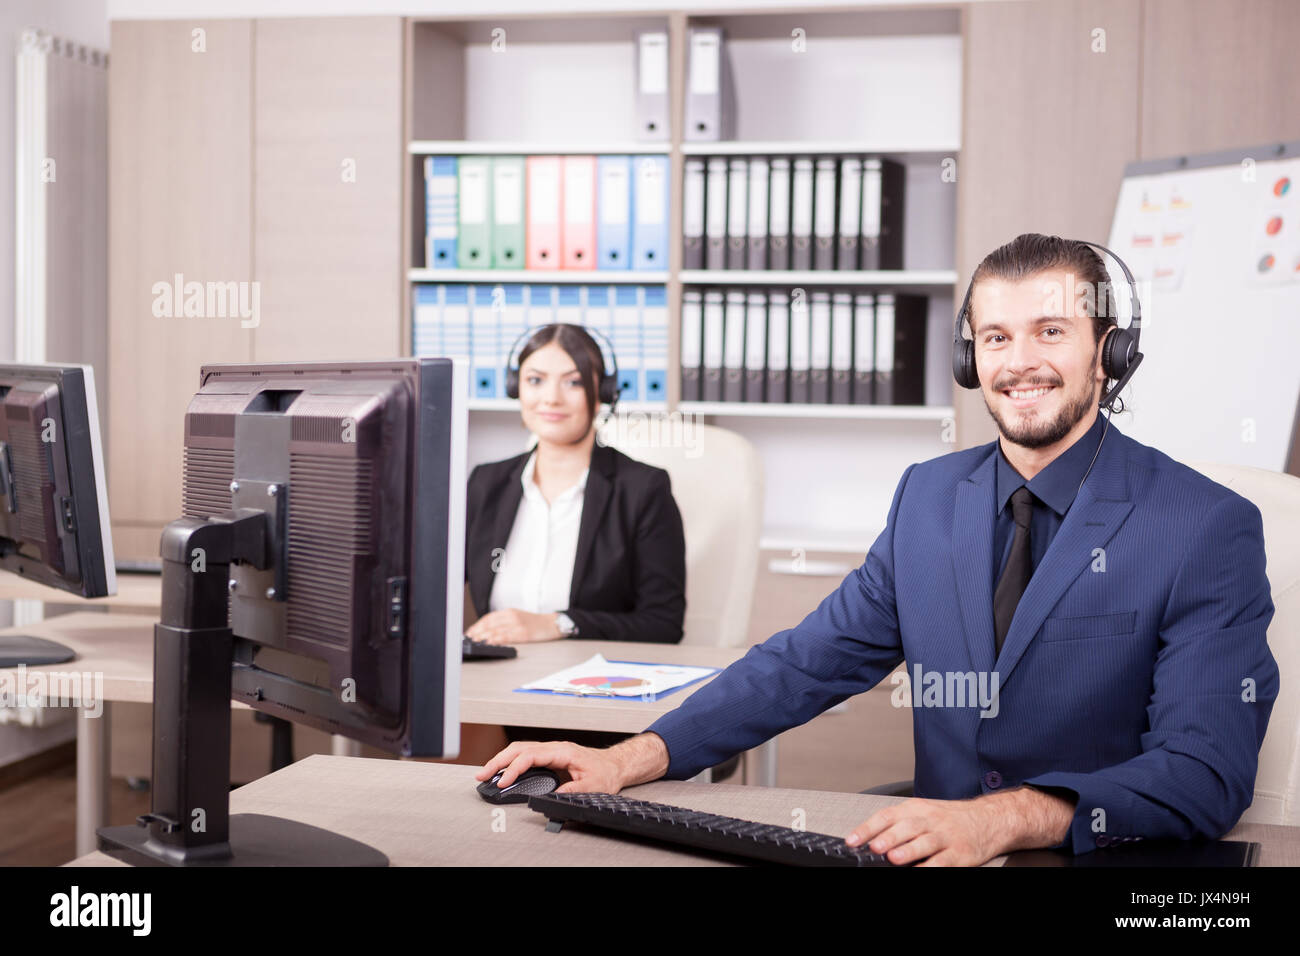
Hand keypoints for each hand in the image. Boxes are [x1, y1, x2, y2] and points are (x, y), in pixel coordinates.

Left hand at [465, 608, 560, 644]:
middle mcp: (511, 616)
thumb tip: (488, 632)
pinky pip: (506, 636)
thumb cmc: (535, 623)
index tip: (469, 632)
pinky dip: (496, 639)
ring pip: (496, 630)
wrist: (552, 624)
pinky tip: (489, 642)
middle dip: (477, 631)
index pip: (489, 618)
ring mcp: (517, 624)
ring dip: (483, 636)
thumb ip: (504, 622)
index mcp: (509, 612)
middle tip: (468, 638)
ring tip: (474, 641)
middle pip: (490, 624)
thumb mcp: (518, 618)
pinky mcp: (523, 633)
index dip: (477, 625)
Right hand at [475, 741, 625, 793]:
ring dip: (501, 760)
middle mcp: (554, 748)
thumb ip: (572, 790)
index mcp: (562, 751)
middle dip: (498, 761)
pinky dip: (510, 762)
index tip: (502, 782)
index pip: (530, 756)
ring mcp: (551, 751)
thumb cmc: (606, 772)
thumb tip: (552, 796)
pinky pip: (525, 755)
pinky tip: (503, 771)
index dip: (514, 769)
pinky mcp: (549, 756)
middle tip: (482, 775)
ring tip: (486, 773)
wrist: (615, 765)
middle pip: (519, 749)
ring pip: (520, 750)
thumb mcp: (593, 785)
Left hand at [846, 797, 1001, 865]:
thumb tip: (869, 842)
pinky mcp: (960, 853)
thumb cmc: (947, 818)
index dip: (868, 828)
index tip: (852, 841)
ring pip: (925, 842)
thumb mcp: (921, 813)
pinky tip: (922, 871)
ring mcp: (946, 836)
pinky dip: (932, 867)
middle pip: (907, 827)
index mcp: (915, 808)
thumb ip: (897, 825)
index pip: (887, 815)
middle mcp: (930, 820)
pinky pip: (944, 861)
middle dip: (889, 837)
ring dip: (909, 851)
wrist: (985, 819)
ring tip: (894, 858)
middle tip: (874, 847)